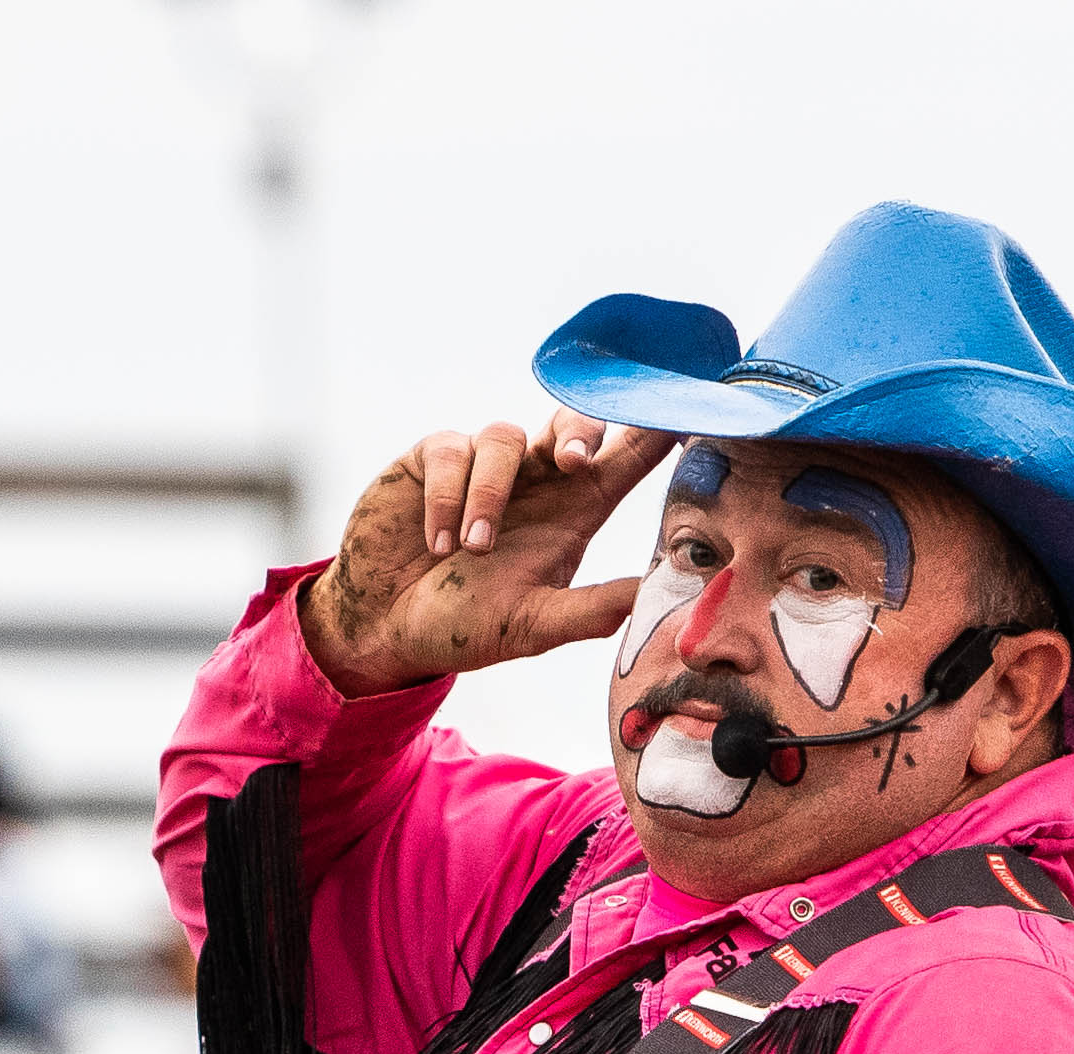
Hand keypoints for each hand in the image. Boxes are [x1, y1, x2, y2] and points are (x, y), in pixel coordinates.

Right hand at [300, 414, 677, 697]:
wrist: (383, 628)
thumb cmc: (464, 626)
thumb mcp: (529, 627)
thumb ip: (586, 611)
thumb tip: (650, 593)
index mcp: (575, 510)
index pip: (630, 456)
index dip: (659, 425)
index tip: (690, 405)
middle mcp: (536, 477)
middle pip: (576, 421)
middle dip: (581, 429)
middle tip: (576, 462)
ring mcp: (483, 464)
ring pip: (504, 435)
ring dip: (489, 494)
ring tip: (469, 550)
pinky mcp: (433, 460)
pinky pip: (451, 451)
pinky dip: (446, 497)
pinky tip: (437, 541)